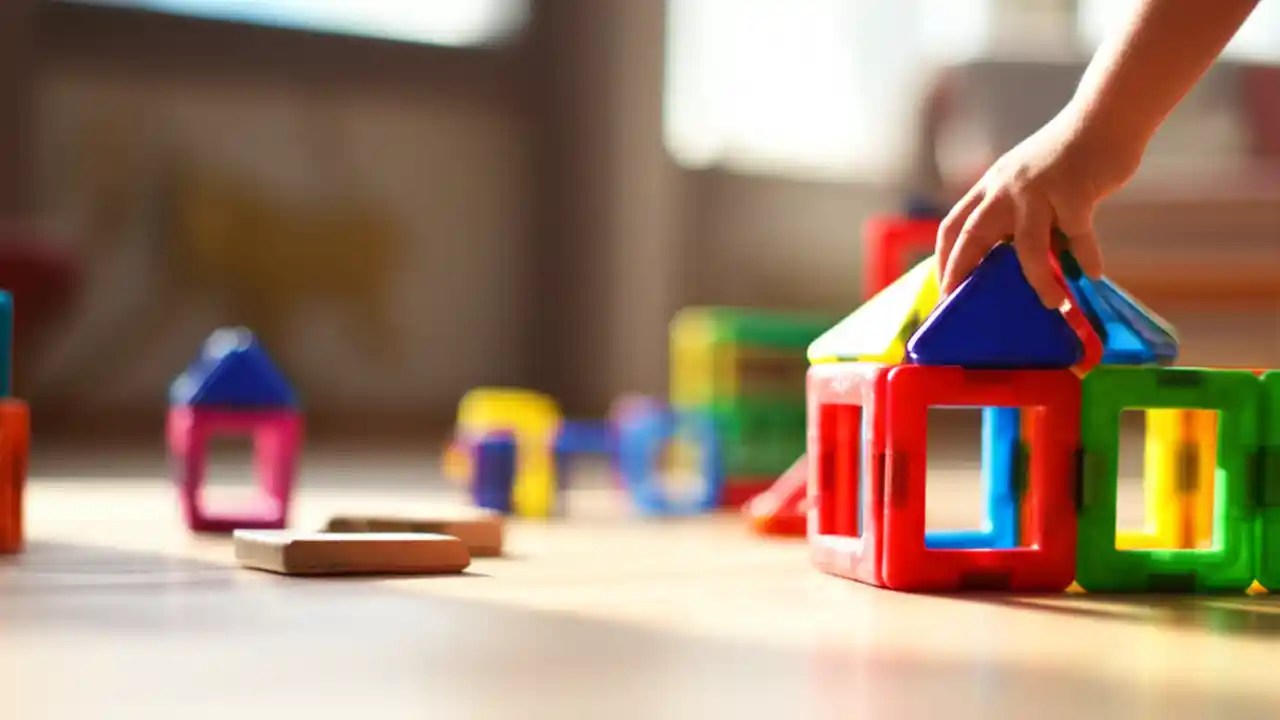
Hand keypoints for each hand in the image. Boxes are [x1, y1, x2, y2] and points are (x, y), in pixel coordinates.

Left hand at [935, 109, 1142, 306]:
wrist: (1105, 115)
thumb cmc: (1069, 156)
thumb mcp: (1028, 180)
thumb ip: (1017, 214)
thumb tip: (1015, 259)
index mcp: (991, 186)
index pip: (953, 225)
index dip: (944, 258)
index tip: (945, 287)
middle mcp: (1006, 187)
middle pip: (973, 236)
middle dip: (962, 272)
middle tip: (963, 306)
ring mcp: (1038, 189)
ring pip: (1027, 246)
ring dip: (1037, 280)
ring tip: (1051, 303)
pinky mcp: (1074, 191)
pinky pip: (1078, 235)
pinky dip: (1086, 258)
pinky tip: (1093, 275)